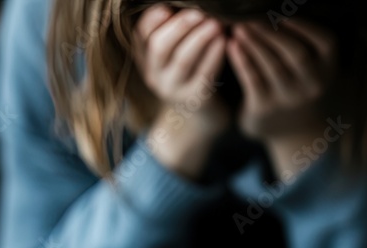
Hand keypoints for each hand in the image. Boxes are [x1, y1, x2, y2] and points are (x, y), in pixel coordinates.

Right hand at [132, 6, 228, 180]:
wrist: (203, 118)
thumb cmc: (192, 74)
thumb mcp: (176, 54)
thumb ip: (175, 32)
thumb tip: (185, 5)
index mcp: (146, 59)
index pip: (142, 34)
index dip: (153, 18)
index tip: (169, 7)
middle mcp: (155, 76)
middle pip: (160, 46)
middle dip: (180, 26)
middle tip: (201, 11)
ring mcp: (174, 90)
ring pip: (183, 60)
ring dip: (200, 38)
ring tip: (216, 23)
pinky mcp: (195, 100)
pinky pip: (204, 75)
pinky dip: (214, 56)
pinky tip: (224, 42)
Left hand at [226, 19, 337, 141]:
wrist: (292, 131)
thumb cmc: (299, 85)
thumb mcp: (313, 67)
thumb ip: (304, 42)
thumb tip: (280, 7)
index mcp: (328, 68)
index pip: (325, 42)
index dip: (305, 26)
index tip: (284, 12)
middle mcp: (313, 84)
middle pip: (295, 53)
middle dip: (272, 32)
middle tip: (250, 16)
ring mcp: (290, 98)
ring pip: (272, 66)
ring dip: (254, 43)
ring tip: (239, 26)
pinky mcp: (265, 108)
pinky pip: (252, 80)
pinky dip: (242, 60)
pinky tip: (232, 45)